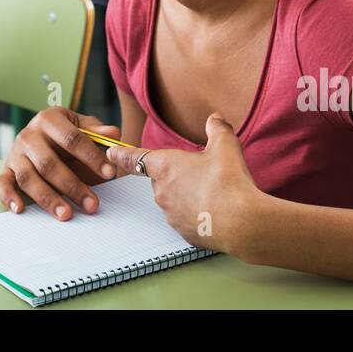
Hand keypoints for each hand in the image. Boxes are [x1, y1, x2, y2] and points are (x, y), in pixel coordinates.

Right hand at [0, 107, 122, 219]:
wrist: (44, 138)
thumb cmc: (66, 136)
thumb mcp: (82, 128)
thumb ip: (97, 132)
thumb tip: (113, 135)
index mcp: (49, 119)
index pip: (71, 138)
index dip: (91, 156)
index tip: (109, 173)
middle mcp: (28, 135)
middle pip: (49, 163)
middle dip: (72, 185)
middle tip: (92, 204)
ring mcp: (15, 154)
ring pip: (28, 177)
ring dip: (48, 198)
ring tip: (66, 215)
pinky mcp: (6, 170)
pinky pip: (1, 184)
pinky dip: (9, 197)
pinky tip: (21, 209)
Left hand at [104, 114, 262, 254]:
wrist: (242, 222)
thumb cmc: (229, 181)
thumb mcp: (225, 145)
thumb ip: (217, 128)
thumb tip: (214, 119)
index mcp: (165, 167)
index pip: (135, 158)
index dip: (122, 154)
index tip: (110, 152)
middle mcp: (162, 191)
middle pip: (162, 178)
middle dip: (177, 174)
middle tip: (203, 172)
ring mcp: (171, 214)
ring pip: (174, 198)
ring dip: (187, 194)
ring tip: (214, 191)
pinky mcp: (184, 232)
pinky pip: (186, 218)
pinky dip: (196, 213)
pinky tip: (216, 210)